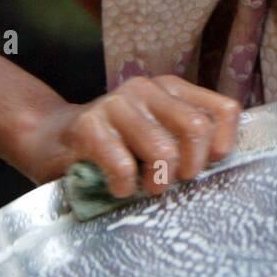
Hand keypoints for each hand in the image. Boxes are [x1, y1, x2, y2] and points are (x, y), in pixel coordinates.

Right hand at [17, 75, 241, 195]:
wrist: (53, 138)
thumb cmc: (116, 143)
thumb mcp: (157, 131)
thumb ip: (187, 138)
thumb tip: (220, 163)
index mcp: (172, 88)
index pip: (224, 110)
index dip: (223, 145)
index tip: (208, 166)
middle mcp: (147, 89)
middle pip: (197, 129)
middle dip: (190, 167)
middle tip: (174, 181)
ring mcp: (116, 104)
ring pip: (164, 150)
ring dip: (158, 181)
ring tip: (147, 187)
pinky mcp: (88, 126)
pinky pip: (123, 166)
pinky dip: (124, 186)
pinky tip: (118, 188)